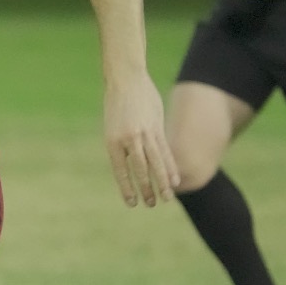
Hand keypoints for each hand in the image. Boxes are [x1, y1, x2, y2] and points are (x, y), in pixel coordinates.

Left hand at [103, 71, 179, 207]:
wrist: (125, 79)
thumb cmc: (118, 105)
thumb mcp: (113, 127)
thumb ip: (123, 146)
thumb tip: (133, 164)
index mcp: (112, 142)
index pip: (120, 171)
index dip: (126, 187)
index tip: (132, 202)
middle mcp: (127, 140)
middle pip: (139, 170)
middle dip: (146, 188)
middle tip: (150, 204)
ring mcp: (143, 134)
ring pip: (155, 163)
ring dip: (161, 182)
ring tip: (166, 198)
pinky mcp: (156, 128)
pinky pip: (164, 151)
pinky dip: (170, 166)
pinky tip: (174, 179)